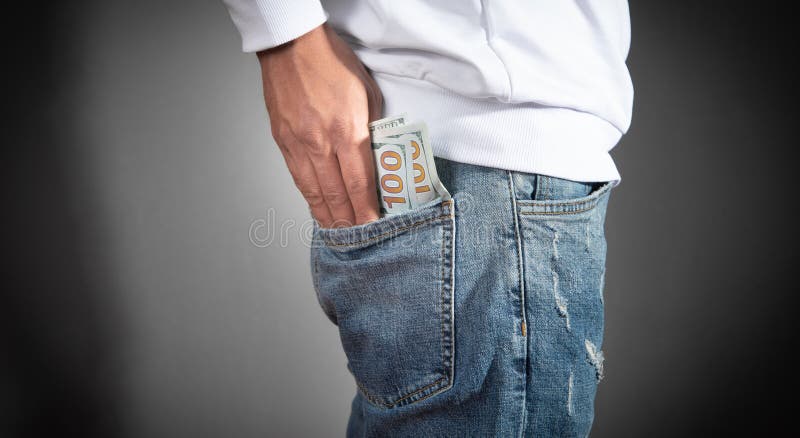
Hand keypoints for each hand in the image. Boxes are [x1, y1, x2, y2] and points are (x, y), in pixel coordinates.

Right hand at [257, 23, 382, 227]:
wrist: (293, 45)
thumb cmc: (333, 62)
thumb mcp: (368, 93)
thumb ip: (372, 127)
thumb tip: (376, 155)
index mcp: (348, 130)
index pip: (360, 182)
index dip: (366, 208)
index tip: (372, 224)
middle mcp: (321, 142)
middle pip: (336, 193)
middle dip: (347, 219)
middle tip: (356, 237)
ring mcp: (298, 142)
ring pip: (312, 190)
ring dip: (326, 214)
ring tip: (335, 230)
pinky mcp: (282, 139)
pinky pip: (296, 176)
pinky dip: (307, 195)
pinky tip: (314, 205)